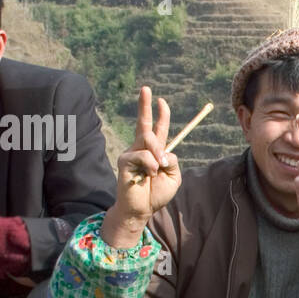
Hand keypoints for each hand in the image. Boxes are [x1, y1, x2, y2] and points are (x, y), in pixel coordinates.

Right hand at [102, 86, 179, 247]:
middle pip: (144, 123)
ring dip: (158, 152)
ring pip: (149, 140)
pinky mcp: (124, 160)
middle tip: (146, 88)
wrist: (142, 210)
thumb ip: (172, 160)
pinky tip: (149, 175)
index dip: (160, 115)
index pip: (158, 129)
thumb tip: (162, 150)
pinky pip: (143, 155)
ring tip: (157, 170)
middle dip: (145, 105)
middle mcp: (142, 149)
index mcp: (155, 151)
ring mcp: (131, 153)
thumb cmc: (156, 194)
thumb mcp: (174, 176)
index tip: (161, 100)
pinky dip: (151, 165)